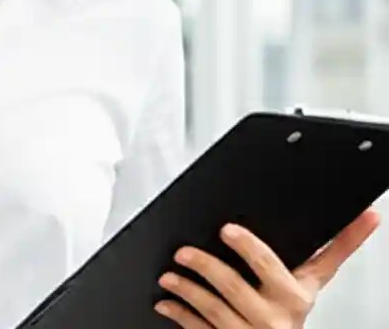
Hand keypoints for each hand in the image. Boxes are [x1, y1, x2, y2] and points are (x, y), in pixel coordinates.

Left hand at [154, 209, 380, 327]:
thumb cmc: (292, 309)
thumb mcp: (314, 281)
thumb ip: (337, 248)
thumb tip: (369, 216)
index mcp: (293, 296)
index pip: (270, 267)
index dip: (249, 249)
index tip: (228, 230)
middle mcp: (272, 317)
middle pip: (234, 287)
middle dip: (207, 266)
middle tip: (184, 252)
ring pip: (213, 310)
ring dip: (187, 290)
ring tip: (169, 275)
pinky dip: (180, 315)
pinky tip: (165, 303)